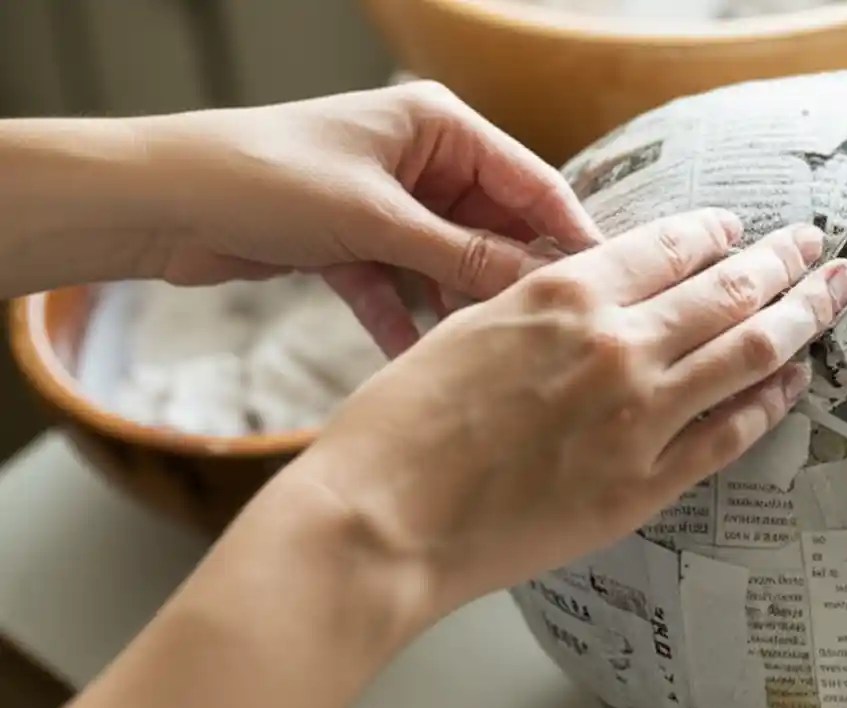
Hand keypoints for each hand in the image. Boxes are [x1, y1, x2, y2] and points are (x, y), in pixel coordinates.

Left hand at [132, 81, 598, 354]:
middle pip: (492, 228)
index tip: (606, 283)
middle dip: (511, 281)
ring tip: (487, 357)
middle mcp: (421, 162)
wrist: (161, 201)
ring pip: (448, 265)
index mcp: (438, 127)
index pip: (529, 180)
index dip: (568, 233)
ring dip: (457, 309)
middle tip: (548, 336)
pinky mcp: (356, 243)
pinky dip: (404, 321)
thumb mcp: (377, 219)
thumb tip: (540, 284)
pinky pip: (399, 287)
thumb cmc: (264, 177)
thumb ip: (461, 256)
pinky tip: (418, 361)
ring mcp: (390, 205)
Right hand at [285, 209, 846, 623]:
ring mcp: (638, 416)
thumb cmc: (403, 425)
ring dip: (802, 318)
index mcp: (564, 296)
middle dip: (786, 262)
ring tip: (833, 298)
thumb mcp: (469, 328)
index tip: (740, 231)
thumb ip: (545, 307)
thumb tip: (596, 294)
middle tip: (819, 247)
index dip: (718, 233)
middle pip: (730, 289)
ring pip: (749, 352)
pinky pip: (730, 434)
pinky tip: (793, 386)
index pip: (671, 245)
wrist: (382, 519)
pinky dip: (770, 404)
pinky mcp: (645, 484)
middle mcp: (615, 345)